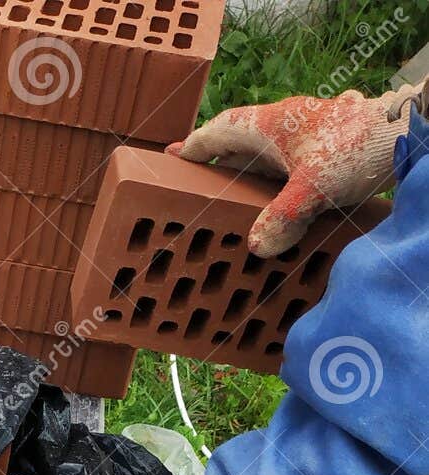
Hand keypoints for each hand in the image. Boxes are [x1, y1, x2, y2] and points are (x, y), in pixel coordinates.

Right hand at [168, 87, 408, 256]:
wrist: (404, 135)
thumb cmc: (356, 149)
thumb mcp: (314, 188)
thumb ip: (282, 218)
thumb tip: (258, 247)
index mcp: (272, 125)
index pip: (221, 130)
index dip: (196, 146)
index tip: (173, 157)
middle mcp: (285, 126)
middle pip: (239, 141)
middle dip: (216, 160)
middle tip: (191, 176)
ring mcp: (306, 138)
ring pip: (263, 155)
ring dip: (244, 173)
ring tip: (225, 196)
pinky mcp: (323, 152)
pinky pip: (285, 168)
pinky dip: (271, 184)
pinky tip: (270, 204)